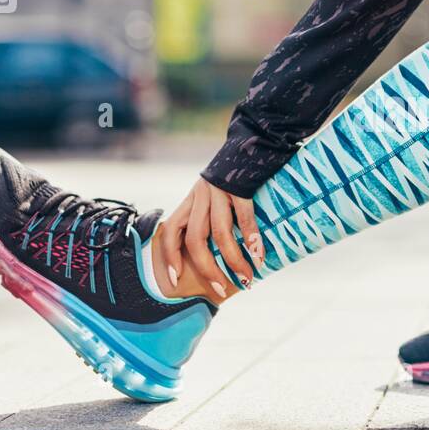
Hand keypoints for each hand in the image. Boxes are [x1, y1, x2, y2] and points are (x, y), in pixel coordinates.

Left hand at [161, 178, 263, 300]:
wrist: (251, 140)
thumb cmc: (234, 173)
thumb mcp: (212, 194)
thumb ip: (210, 216)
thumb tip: (218, 250)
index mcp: (190, 201)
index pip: (169, 232)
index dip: (169, 257)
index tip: (175, 279)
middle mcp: (200, 197)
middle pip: (195, 240)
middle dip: (208, 269)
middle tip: (221, 289)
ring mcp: (219, 192)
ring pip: (220, 233)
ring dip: (234, 260)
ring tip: (247, 278)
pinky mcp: (240, 187)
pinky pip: (244, 218)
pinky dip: (252, 239)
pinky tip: (259, 255)